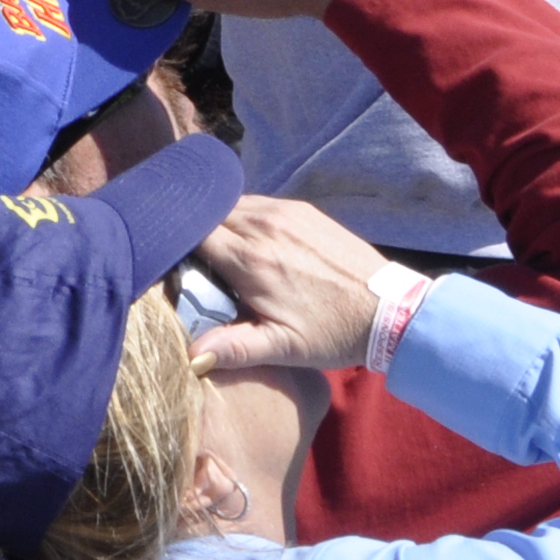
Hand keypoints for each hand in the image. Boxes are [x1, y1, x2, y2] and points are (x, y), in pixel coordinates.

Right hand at [187, 196, 395, 374]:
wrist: (392, 311)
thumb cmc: (333, 333)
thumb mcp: (284, 348)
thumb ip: (235, 347)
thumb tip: (191, 357)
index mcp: (250, 260)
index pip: (191, 233)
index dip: (174, 241)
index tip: (168, 257)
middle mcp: (262, 226)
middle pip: (207, 214)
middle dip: (192, 229)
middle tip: (189, 254)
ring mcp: (284, 213)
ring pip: (231, 204)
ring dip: (217, 221)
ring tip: (216, 246)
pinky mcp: (302, 209)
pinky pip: (257, 202)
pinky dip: (243, 215)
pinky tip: (248, 237)